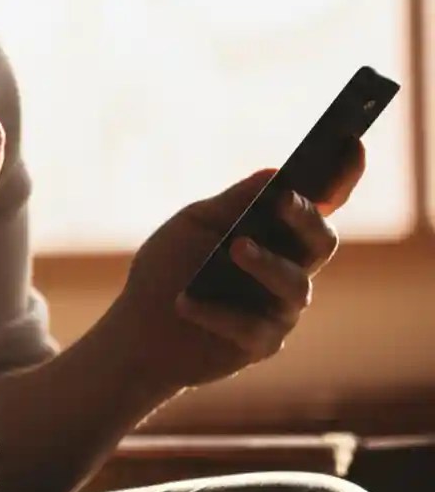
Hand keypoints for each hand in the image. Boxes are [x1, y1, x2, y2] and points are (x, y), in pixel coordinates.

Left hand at [107, 142, 365, 390]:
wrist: (138, 327)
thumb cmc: (167, 270)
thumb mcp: (192, 226)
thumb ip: (232, 204)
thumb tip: (274, 173)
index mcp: (276, 234)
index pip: (321, 206)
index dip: (342, 178)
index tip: (352, 146)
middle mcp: (287, 269)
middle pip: (320, 243)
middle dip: (306, 219)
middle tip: (283, 200)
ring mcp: (278, 309)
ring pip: (295, 286)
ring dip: (266, 263)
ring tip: (235, 248)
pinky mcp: (261, 344)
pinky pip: (254, 328)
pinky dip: (218, 312)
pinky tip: (187, 303)